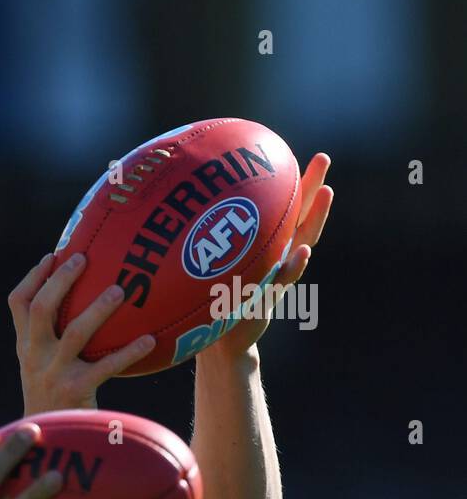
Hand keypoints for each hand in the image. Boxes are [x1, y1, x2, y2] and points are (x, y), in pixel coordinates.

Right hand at [9, 252, 157, 415]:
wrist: (46, 441)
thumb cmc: (51, 398)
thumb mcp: (39, 368)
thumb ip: (49, 341)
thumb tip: (82, 306)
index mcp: (24, 346)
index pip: (17, 304)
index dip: (33, 277)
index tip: (52, 255)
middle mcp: (33, 356)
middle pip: (41, 309)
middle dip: (60, 280)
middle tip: (83, 258)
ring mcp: (53, 373)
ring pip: (74, 333)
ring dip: (97, 309)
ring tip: (121, 290)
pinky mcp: (75, 391)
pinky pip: (105, 366)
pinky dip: (129, 352)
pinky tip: (149, 339)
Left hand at [210, 151, 333, 355]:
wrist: (219, 344)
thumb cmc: (210, 303)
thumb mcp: (204, 271)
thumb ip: (198, 245)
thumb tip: (172, 209)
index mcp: (265, 250)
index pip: (281, 212)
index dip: (292, 184)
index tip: (301, 153)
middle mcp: (275, 260)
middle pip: (298, 219)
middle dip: (310, 189)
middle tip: (322, 158)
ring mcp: (276, 279)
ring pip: (300, 244)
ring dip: (314, 218)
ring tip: (326, 193)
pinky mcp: (268, 300)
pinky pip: (282, 281)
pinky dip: (293, 267)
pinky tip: (302, 253)